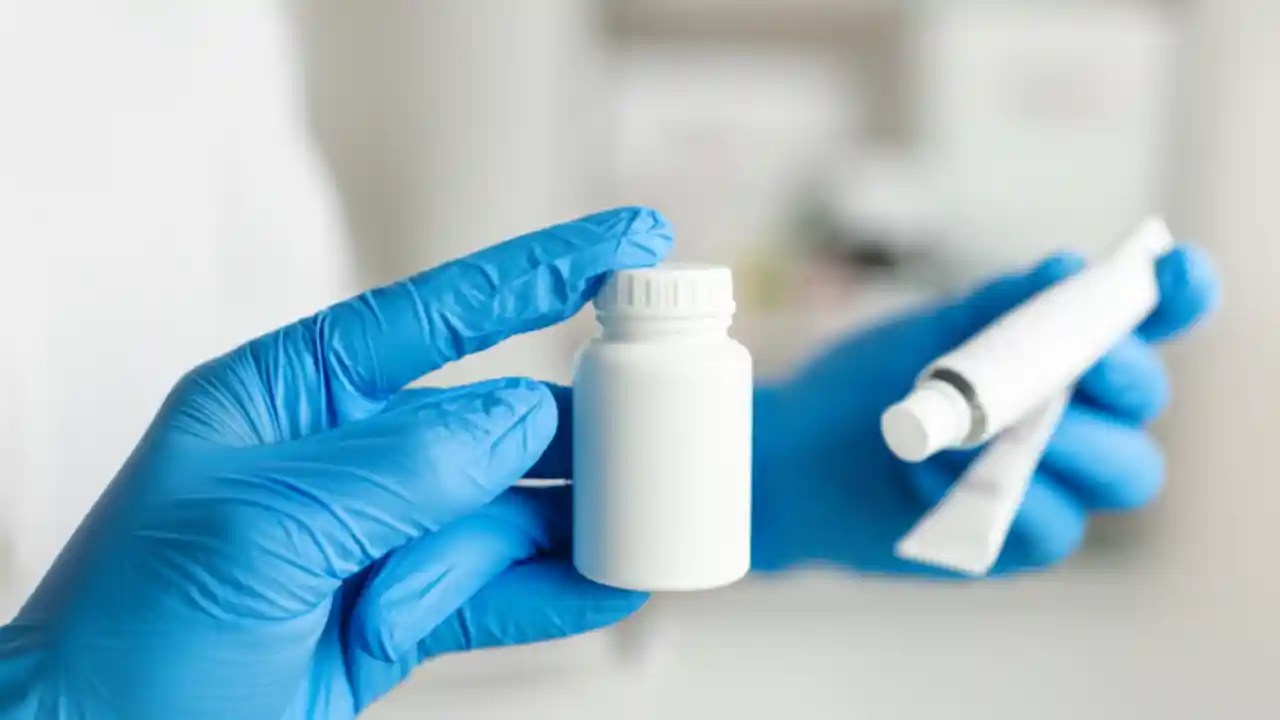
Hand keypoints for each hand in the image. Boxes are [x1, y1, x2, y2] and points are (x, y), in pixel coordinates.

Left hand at [0, 208, 672, 718]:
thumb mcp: (261, 529)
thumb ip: (400, 466)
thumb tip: (518, 419)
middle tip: (645, 427)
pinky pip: (500, 590)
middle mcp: (344, 459)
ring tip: (631, 531)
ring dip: (563, 528)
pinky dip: (556, 591)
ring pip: (505, 513)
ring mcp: (378, 538)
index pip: (436, 316)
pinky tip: (605, 585)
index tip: (626, 243)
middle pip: (491, 420)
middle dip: (565, 432)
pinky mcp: (399, 612)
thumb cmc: (129, 642)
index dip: (539, 274)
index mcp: (290, 398)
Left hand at [751, 248, 1219, 574]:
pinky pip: (1055, 526)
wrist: (789, 462)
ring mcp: (1054, 482)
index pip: (1140, 324)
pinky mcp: (1020, 540)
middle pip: (1145, 403)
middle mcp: (1074, 417)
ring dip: (1069, 443)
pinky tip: (932, 476)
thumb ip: (994, 308)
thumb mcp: (922, 336)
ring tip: (985, 430)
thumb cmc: (862, 389)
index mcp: (1058, 353)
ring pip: (1123, 471)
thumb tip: (1065, 273)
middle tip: (1083, 366)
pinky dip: (1004, 497)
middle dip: (1122, 377)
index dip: (1175, 297)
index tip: (1172, 274)